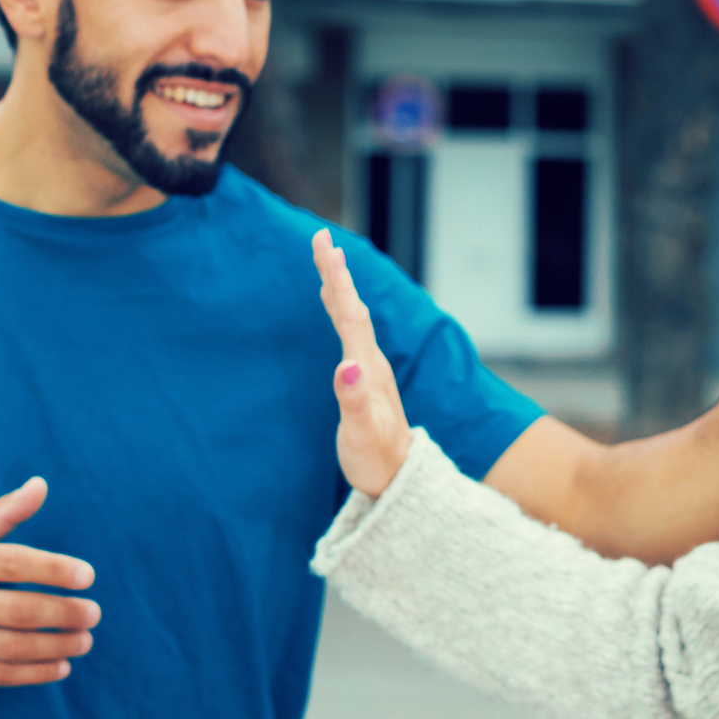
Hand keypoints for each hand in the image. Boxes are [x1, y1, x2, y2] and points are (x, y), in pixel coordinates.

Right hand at [0, 477, 99, 691]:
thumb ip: (4, 512)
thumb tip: (40, 485)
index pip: (13, 563)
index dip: (54, 569)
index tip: (88, 575)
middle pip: (20, 610)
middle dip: (65, 613)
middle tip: (94, 613)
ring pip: (15, 647)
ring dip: (58, 645)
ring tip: (85, 639)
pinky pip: (1, 675)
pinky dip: (37, 673)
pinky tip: (62, 664)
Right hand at [313, 229, 412, 496]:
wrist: (397, 479)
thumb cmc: (375, 460)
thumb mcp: (360, 434)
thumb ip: (352, 400)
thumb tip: (346, 367)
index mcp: (367, 369)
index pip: (350, 315)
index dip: (336, 280)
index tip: (324, 247)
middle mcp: (370, 363)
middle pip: (353, 307)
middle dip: (336, 272)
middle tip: (321, 239)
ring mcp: (368, 369)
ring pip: (352, 317)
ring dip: (339, 286)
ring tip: (327, 260)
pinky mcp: (363, 378)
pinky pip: (349, 332)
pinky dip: (340, 309)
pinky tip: (335, 304)